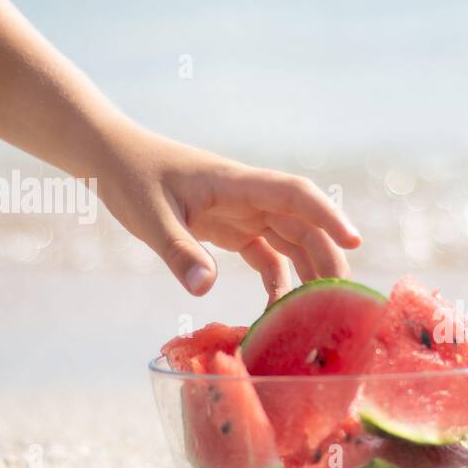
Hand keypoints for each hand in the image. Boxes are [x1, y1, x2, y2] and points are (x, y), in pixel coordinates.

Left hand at [93, 127, 361, 298]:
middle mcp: (251, 197)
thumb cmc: (130, 177)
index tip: (354, 241)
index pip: (296, 194)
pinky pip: (269, 255)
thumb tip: (204, 290)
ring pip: (293, 240)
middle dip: (327, 258)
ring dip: (310, 272)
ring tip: (322, 311)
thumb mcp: (149, 216)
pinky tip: (277, 309)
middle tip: (340, 300)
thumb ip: (178, 252)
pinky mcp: (234, 228)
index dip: (328, 215)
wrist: (113, 156)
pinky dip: (278, 281)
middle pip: (305, 224)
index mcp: (238, 184)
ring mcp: (245, 212)